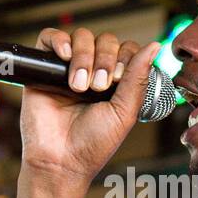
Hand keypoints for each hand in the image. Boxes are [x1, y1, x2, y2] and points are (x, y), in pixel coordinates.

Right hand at [20, 27, 160, 182]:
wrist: (60, 161)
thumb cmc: (93, 144)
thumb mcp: (124, 111)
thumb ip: (138, 78)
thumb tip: (155, 45)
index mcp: (115, 82)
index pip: (126, 49)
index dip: (125, 57)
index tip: (119, 80)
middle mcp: (93, 71)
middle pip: (105, 40)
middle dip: (105, 59)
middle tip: (98, 87)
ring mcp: (67, 68)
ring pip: (81, 36)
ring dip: (84, 57)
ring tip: (79, 86)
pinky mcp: (43, 68)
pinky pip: (49, 37)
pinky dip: (58, 40)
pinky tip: (65, 57)